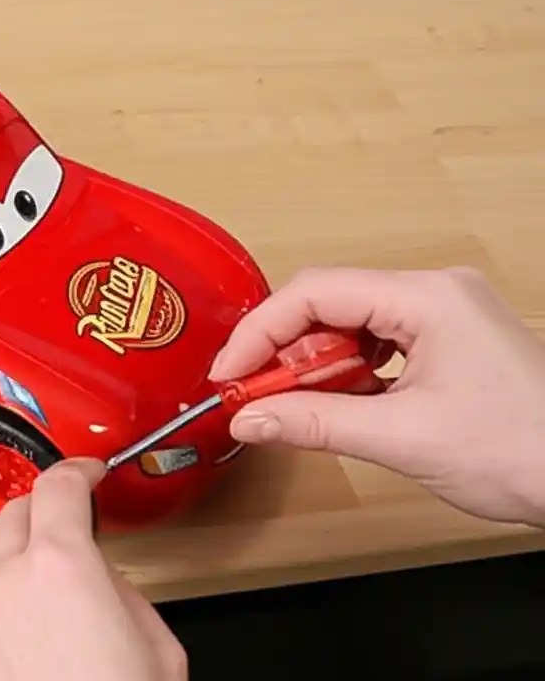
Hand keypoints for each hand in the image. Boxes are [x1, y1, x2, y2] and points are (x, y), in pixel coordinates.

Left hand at [0, 458, 186, 680]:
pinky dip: (4, 613)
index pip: (59, 486)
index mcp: (62, 568)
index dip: (78, 471)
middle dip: (46, 513)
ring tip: (58, 605)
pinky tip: (35, 643)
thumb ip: (121, 589)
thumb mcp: (155, 642)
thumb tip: (101, 577)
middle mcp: (6, 585)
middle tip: (73, 528)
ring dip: (23, 569)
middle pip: (15, 515)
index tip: (87, 474)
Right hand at [209, 266, 544, 526]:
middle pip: (329, 302)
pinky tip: (333, 402)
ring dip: (313, 363)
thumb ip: (315, 422)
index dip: (260, 332)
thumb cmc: (523, 451)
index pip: (316, 293)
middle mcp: (436, 293)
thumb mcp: (402, 438)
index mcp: (428, 298)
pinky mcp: (449, 341)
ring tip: (288, 404)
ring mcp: (445, 314)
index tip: (228, 373)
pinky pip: (378, 341)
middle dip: (282, 351)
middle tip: (250, 395)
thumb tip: (249, 417)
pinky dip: (346, 371)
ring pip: (350, 322)